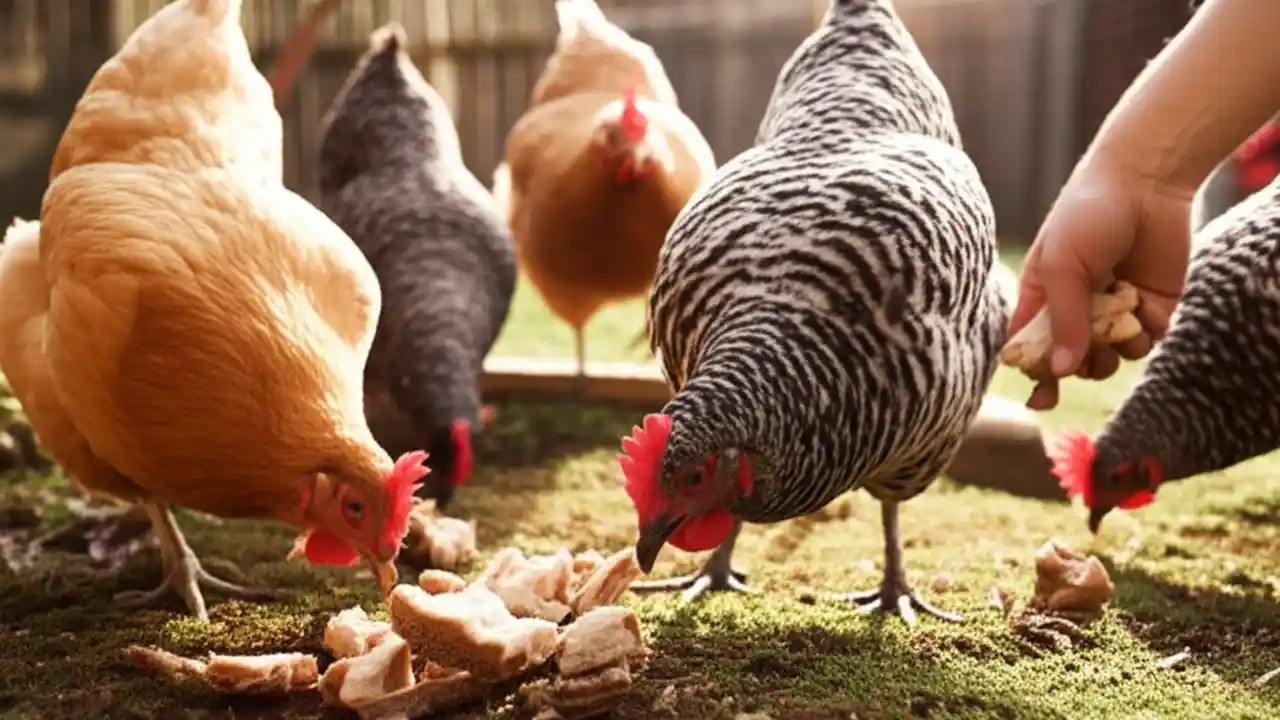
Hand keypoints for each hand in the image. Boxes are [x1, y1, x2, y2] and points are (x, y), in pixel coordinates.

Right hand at [1009, 151, 1191, 409]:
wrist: (1146, 182)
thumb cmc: (1087, 215)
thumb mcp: (1062, 266)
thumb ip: (1064, 320)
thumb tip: (1061, 372)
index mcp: (1042, 298)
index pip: (1030, 348)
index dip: (1034, 375)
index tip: (1041, 398)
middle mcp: (1076, 309)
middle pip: (1070, 362)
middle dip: (1078, 366)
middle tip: (1086, 351)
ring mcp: (1114, 311)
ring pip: (1108, 360)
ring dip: (1112, 352)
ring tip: (1118, 321)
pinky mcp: (1152, 309)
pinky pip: (1143, 344)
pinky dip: (1142, 335)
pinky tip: (1141, 307)